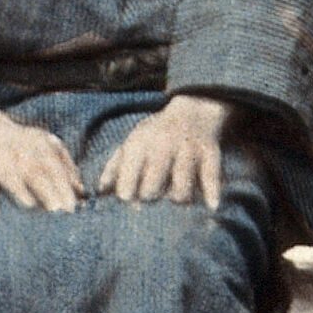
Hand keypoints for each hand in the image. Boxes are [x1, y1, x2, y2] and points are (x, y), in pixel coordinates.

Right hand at [0, 69, 86, 212]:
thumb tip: (80, 189)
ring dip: (21, 194)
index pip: (53, 168)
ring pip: (10, 178)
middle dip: (48, 194)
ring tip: (32, 209)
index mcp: (35, 145)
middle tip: (57, 214)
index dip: (63, 188)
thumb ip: (65, 163)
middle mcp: (16, 151)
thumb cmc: (18, 140)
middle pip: (35, 174)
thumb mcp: (44, 142)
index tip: (72, 208)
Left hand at [98, 95, 234, 210]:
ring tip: (176, 200)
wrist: (195, 107)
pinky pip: (211, 176)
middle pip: (152, 187)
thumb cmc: (156, 133)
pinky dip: (212, 193)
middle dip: (151, 199)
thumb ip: (115, 168)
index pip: (127, 179)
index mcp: (139, 143)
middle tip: (153, 201)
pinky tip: (210, 205)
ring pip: (182, 188)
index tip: (130, 199)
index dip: (126, 194)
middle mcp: (162, 145)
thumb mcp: (133, 142)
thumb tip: (100, 193)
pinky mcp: (210, 151)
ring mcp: (187, 148)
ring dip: (179, 200)